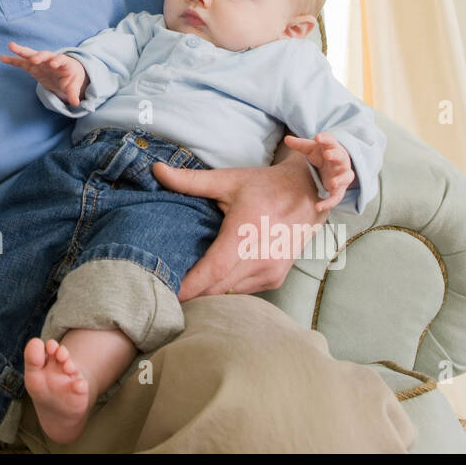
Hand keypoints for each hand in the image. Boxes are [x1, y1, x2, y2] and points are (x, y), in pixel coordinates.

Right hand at [0, 43, 87, 106]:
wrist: (67, 72)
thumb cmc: (72, 78)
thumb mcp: (74, 85)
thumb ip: (73, 93)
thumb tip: (75, 102)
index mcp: (63, 63)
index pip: (61, 60)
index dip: (57, 61)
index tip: (54, 64)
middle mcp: (51, 60)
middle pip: (45, 55)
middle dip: (39, 56)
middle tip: (34, 59)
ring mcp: (41, 62)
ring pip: (30, 55)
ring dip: (21, 51)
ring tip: (11, 46)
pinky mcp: (33, 66)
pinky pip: (22, 62)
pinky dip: (13, 60)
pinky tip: (2, 57)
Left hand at [152, 149, 326, 298]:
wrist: (308, 195)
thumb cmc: (265, 187)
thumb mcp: (228, 180)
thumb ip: (190, 181)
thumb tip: (156, 170)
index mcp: (247, 232)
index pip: (215, 269)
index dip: (192, 285)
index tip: (169, 293)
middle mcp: (262, 256)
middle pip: (218, 287)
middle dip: (192, 293)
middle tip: (164, 292)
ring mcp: (271, 270)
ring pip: (230, 292)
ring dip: (207, 294)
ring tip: (183, 289)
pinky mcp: (275, 278)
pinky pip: (242, 290)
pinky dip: (225, 289)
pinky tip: (209, 282)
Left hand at [283, 132, 353, 212]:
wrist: (332, 166)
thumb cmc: (321, 155)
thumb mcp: (311, 149)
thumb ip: (300, 144)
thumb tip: (286, 139)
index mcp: (333, 148)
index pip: (331, 142)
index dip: (325, 139)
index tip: (317, 137)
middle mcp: (341, 161)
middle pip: (341, 157)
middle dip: (335, 155)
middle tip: (327, 154)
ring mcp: (342, 175)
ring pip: (347, 176)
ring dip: (340, 179)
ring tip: (332, 183)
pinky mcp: (340, 188)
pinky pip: (337, 196)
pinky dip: (329, 202)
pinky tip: (318, 207)